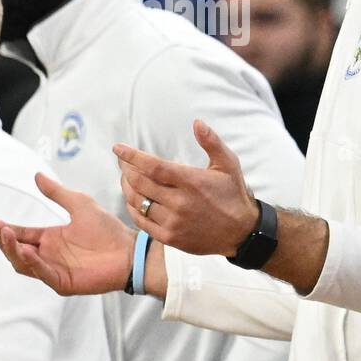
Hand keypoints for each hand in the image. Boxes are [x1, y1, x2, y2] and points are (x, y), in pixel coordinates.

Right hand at [0, 172, 135, 294]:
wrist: (128, 249)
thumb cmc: (108, 229)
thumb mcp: (79, 204)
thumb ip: (57, 193)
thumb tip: (37, 176)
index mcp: (51, 238)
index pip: (22, 234)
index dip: (5, 229)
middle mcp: (49, 255)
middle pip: (17, 251)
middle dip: (5, 241)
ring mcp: (54, 270)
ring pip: (24, 265)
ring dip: (14, 252)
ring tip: (8, 236)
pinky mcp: (64, 282)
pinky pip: (43, 274)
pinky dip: (33, 264)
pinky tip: (27, 250)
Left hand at [114, 120, 258, 258]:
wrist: (241, 232)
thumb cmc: (233, 194)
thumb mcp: (228, 164)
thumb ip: (211, 142)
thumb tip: (197, 122)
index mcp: (192, 182)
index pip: (153, 167)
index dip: (132, 156)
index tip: (118, 148)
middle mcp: (181, 203)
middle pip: (141, 183)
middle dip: (126, 169)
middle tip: (122, 161)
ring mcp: (174, 222)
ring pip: (138, 202)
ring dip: (127, 188)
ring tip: (126, 178)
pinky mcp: (171, 238)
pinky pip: (142, 222)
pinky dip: (133, 208)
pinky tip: (132, 199)